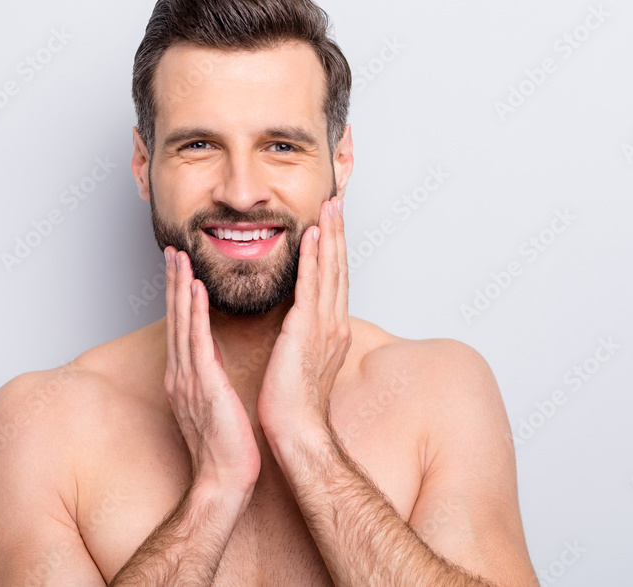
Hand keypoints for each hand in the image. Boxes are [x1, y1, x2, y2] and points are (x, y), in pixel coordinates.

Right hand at [164, 247, 260, 503]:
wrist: (223, 481)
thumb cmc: (226, 449)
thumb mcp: (216, 406)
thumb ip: (212, 382)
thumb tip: (216, 365)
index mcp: (187, 378)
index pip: (182, 328)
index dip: (179, 297)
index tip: (181, 270)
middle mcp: (182, 373)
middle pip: (175, 318)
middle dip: (173, 283)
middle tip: (173, 250)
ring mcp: (188, 378)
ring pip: (181, 322)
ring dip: (179, 287)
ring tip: (179, 256)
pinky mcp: (202, 384)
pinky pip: (196, 340)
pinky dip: (192, 312)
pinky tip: (193, 289)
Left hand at [258, 197, 351, 437]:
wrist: (297, 430)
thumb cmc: (294, 404)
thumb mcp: (302, 363)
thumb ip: (304, 339)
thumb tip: (298, 327)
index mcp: (332, 331)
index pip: (335, 281)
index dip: (334, 250)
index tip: (331, 224)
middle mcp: (334, 324)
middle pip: (338, 268)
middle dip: (337, 233)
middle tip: (335, 201)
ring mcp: (324, 326)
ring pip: (329, 271)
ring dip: (329, 236)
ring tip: (328, 206)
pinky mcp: (307, 331)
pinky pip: (311, 286)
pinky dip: (313, 259)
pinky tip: (312, 237)